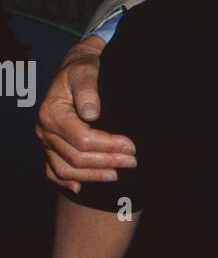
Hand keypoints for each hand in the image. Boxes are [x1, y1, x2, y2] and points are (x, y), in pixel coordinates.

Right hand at [35, 39, 135, 192]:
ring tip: (117, 174)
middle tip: (132, 161)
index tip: (131, 146)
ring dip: (93, 176)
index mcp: (52, 113)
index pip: (83, 140)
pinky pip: (53, 171)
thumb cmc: (82, 69)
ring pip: (66, 170)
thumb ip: (88, 89)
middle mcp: (44, 130)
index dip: (109, 147)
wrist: (74, 68)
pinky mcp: (49, 147)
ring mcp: (45, 141)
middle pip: (77, 158)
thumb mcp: (86, 70)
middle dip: (107, 162)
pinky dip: (65, 182)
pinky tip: (81, 188)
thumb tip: (91, 113)